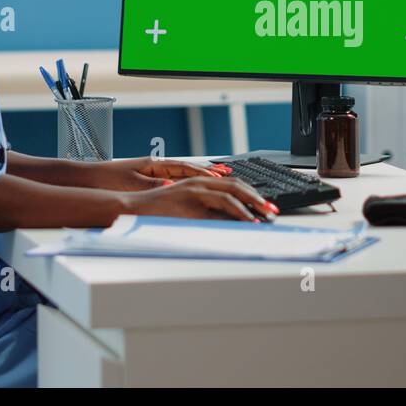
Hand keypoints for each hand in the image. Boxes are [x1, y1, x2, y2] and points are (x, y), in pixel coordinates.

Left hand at [84, 157, 226, 191]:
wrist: (88, 179)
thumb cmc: (107, 180)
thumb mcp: (133, 183)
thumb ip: (155, 184)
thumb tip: (175, 187)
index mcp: (154, 164)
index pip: (185, 167)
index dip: (204, 172)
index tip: (220, 176)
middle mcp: (155, 167)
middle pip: (188, 169)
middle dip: (208, 172)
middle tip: (227, 174)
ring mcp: (152, 173)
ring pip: (181, 176)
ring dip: (199, 178)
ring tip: (217, 179)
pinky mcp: (146, 181)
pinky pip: (172, 183)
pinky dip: (186, 185)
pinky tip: (193, 190)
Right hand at [124, 175, 277, 221]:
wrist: (132, 208)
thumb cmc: (157, 210)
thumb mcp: (186, 206)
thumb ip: (205, 210)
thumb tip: (228, 220)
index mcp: (199, 181)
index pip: (232, 184)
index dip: (252, 194)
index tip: (266, 206)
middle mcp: (198, 182)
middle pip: (235, 187)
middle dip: (257, 199)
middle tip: (272, 211)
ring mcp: (192, 191)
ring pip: (229, 196)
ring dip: (249, 207)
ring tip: (262, 219)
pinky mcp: (187, 204)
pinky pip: (215, 210)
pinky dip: (232, 216)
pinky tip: (243, 223)